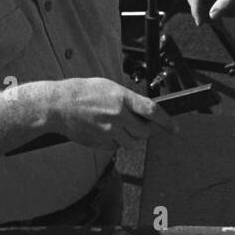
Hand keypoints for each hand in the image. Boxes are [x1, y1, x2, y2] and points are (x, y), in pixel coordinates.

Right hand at [50, 77, 175, 150]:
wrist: (59, 105)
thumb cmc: (83, 92)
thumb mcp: (109, 88)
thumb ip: (127, 99)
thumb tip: (142, 111)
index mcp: (122, 98)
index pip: (152, 111)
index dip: (166, 121)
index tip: (174, 128)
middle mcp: (118, 115)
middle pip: (144, 133)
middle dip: (143, 130)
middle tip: (135, 123)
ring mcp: (109, 131)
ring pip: (131, 143)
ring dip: (130, 138)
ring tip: (118, 126)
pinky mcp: (100, 143)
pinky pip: (116, 147)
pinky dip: (115, 142)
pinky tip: (105, 130)